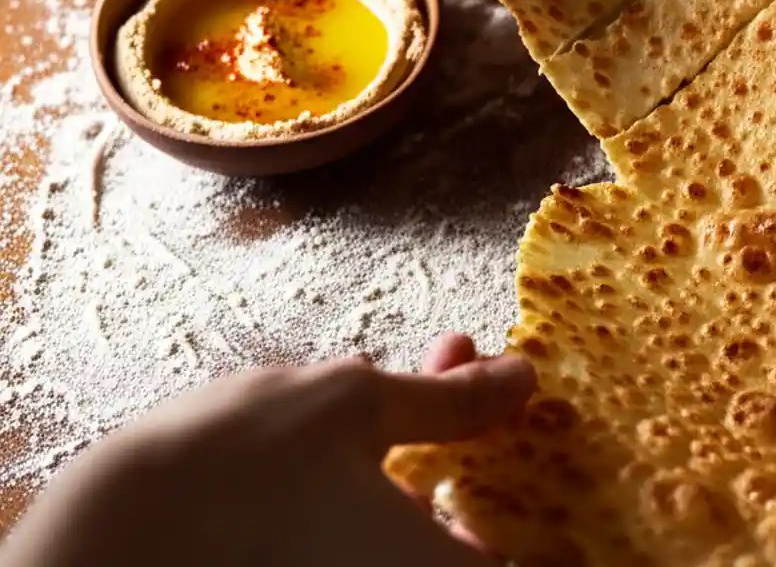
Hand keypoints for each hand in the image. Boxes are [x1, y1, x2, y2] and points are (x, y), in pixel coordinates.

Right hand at [0, 334, 535, 566]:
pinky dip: (371, 484)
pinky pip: (363, 540)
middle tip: (453, 364)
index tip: (515, 412)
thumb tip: (520, 378)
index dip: (528, 476)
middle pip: (467, 524)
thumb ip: (450, 399)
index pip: (525, 546)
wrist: (112, 537)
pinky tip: (344, 426)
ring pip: (412, 526)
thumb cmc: (244, 467)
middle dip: (466, 435)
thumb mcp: (356, 405)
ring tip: (396, 376)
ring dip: (419, 446)